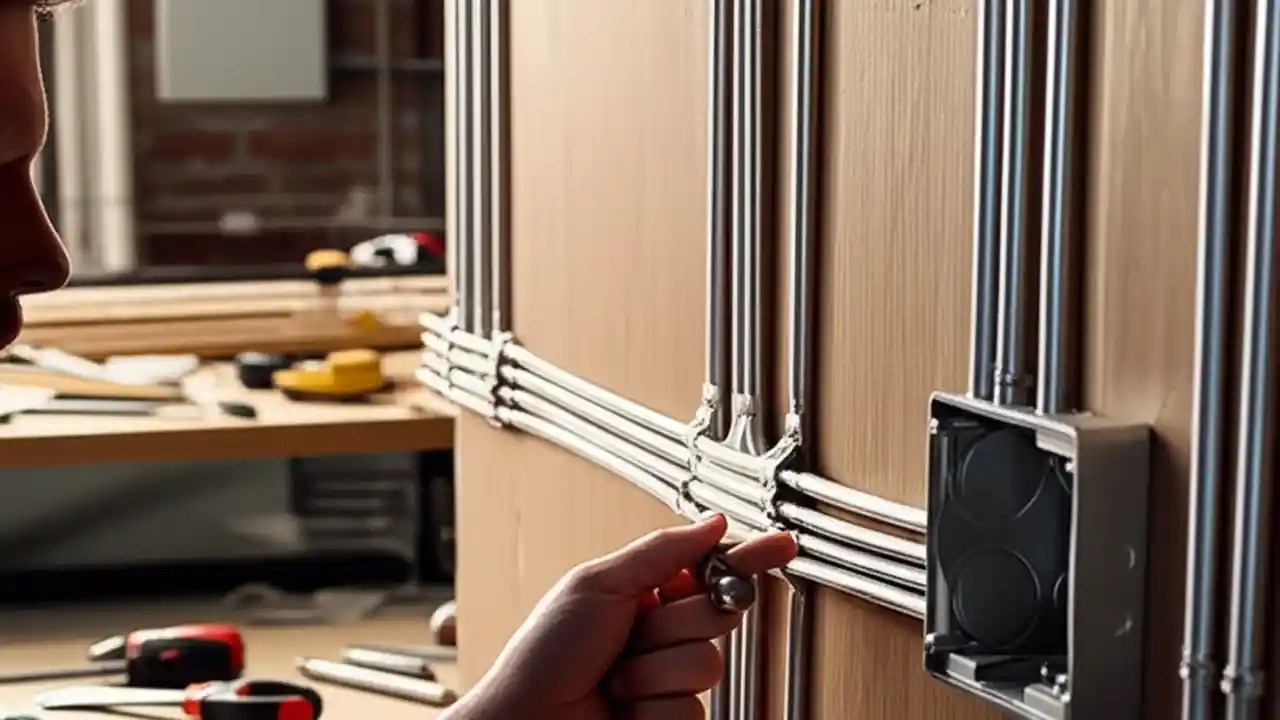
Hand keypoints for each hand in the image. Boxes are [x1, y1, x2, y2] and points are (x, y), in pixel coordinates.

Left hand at [443, 514, 797, 719]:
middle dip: (673, 624)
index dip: (748, 557)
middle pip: (716, 615)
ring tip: (615, 680)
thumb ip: (661, 553)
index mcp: (643, 594)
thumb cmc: (543, 655)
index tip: (782, 543)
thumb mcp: (597, 585)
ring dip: (653, 672)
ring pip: (705, 666)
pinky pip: (692, 712)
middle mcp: (659, 637)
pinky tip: (623, 711)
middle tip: (631, 635)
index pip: (709, 570)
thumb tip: (711, 524)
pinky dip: (652, 710)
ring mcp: (664, 682)